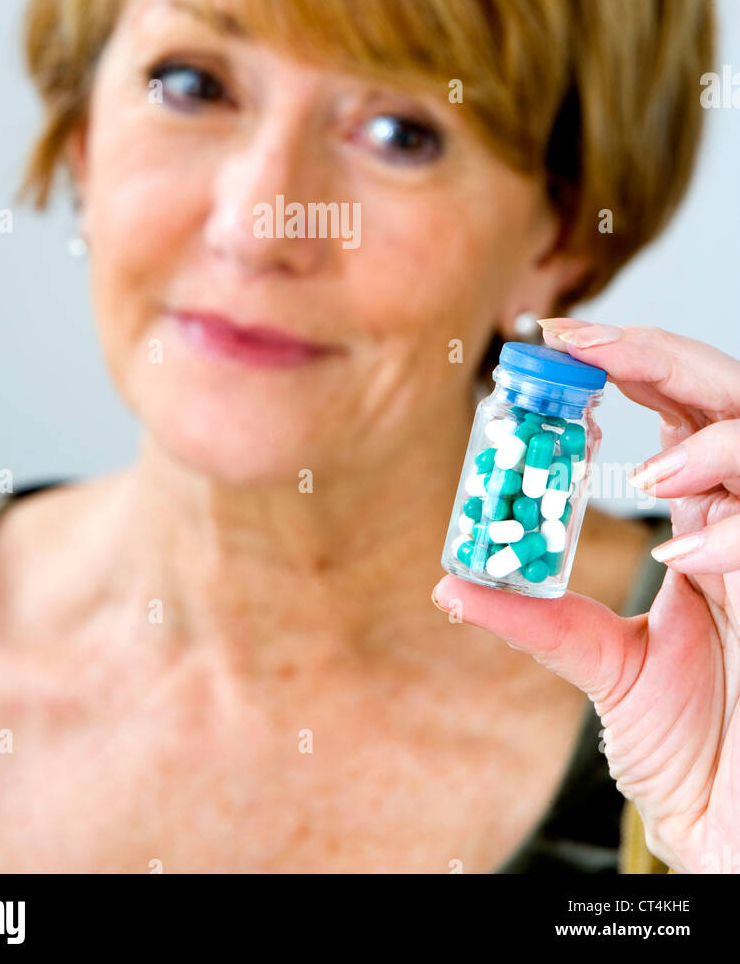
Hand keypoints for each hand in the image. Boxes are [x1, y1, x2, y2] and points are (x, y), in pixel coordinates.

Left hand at [431, 319, 739, 874]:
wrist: (725, 820)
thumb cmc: (687, 745)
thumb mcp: (597, 666)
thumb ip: (536, 620)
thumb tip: (450, 583)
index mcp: (698, 521)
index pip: (676, 410)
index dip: (629, 361)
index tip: (557, 339)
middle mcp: (737, 522)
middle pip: (724, 399)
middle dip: (660, 356)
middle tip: (588, 344)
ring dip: (710, 441)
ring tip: (649, 470)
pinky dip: (737, 534)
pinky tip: (688, 555)